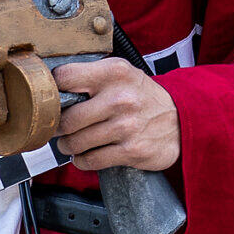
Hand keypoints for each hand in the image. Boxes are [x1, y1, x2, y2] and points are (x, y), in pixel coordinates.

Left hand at [52, 57, 180, 173]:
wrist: (182, 119)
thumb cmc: (142, 96)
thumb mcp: (121, 73)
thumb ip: (90, 76)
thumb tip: (52, 88)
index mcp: (114, 72)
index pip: (65, 78)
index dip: (53, 91)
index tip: (52, 100)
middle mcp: (120, 98)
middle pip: (67, 118)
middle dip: (58, 127)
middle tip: (59, 128)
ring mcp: (126, 126)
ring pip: (77, 142)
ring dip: (68, 146)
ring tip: (70, 143)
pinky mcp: (132, 150)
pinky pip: (92, 160)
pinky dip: (82, 161)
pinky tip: (84, 156)